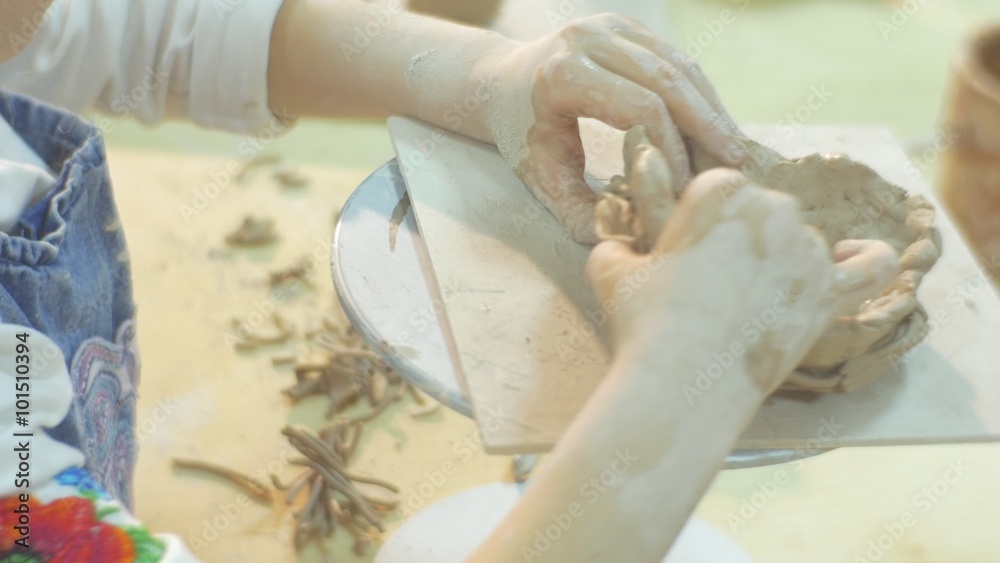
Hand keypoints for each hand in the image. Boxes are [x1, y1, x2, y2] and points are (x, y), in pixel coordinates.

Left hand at [480, 13, 746, 243]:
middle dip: (707, 126)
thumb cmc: (521, 133)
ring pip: (679, 65)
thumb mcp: (540, 176)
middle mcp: (588, 39)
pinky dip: (699, 93)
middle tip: (734, 166)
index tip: (686, 187)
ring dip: (711, 109)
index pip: (641, 109)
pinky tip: (715, 126)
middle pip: (668, 81)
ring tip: (733, 149)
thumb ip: (576, 211)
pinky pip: (674, 58)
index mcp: (563, 75)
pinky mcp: (626, 26)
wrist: (502, 82)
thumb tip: (622, 240)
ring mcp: (610, 25)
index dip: (672, 150)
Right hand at [585, 152, 898, 391]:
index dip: (702, 221)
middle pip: (764, 210)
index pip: (719, 188)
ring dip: (782, 262)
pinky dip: (868, 258)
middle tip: (714, 283)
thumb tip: (616, 244)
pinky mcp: (829, 293)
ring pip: (802, 242)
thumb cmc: (644, 323)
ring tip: (752, 299)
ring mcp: (807, 250)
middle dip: (743, 239)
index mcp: (720, 190)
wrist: (682, 381)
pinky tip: (852, 257)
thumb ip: (615, 244)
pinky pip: (870, 267)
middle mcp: (771, 208)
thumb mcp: (611, 271)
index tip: (688, 252)